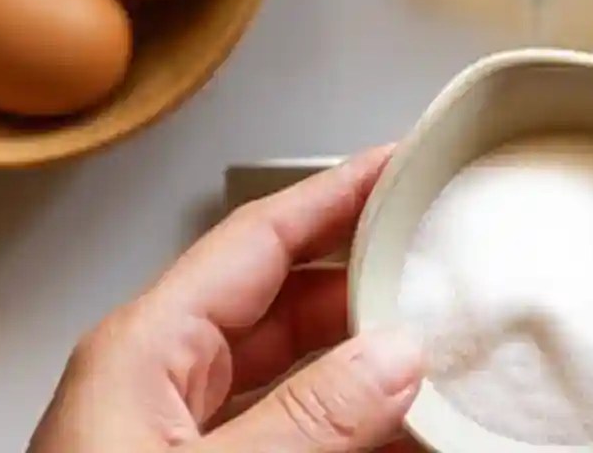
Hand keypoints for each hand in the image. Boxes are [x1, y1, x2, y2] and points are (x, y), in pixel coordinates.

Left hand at [29, 146, 424, 452]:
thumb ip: (306, 418)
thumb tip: (396, 355)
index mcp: (147, 350)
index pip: (259, 239)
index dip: (337, 194)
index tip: (402, 166)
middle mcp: (169, 381)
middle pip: (289, 302)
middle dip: (371, 286)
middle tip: (444, 274)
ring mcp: (193, 434)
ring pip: (303, 372)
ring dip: (374, 366)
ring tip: (445, 358)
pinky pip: (302, 431)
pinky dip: (359, 429)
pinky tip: (409, 433)